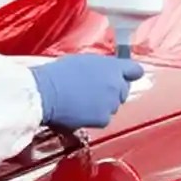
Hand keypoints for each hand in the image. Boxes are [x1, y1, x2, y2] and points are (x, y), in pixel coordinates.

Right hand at [29, 54, 145, 129]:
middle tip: (95, 91)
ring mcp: (111, 103)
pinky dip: (95, 117)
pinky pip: (104, 119)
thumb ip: (101, 67)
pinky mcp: (103, 119)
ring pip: (113, 106)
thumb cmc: (58, 74)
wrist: (45, 93)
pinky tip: (81, 111)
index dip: (130, 74)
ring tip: (83, 101)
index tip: (126, 76)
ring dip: (103, 104)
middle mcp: (116, 85)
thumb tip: (106, 72)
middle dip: (113, 91)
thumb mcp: (83, 61)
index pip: (135, 70)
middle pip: (124, 90)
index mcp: (112, 67)